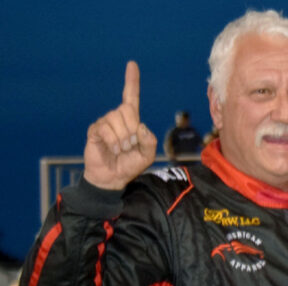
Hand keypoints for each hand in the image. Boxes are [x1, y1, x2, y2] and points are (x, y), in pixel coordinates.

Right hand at [83, 61, 156, 189]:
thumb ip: (150, 141)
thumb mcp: (147, 155)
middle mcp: (117, 118)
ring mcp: (104, 123)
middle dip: (132, 130)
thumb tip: (141, 126)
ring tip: (119, 149)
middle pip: (127, 110)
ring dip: (122, 138)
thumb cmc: (129, 165)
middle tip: (129, 145)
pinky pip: (105, 129)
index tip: (131, 64)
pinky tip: (111, 148)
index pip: (131, 96)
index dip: (131, 81)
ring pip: (116, 120)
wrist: (112, 177)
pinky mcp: (95, 130)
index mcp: (132, 120)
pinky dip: (111, 141)